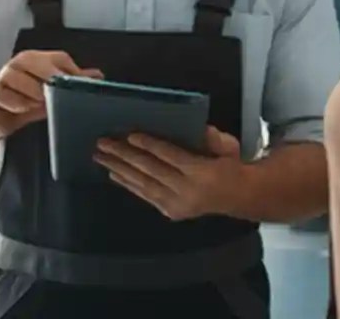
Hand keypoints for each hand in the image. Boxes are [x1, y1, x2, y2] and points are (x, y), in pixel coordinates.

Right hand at [0, 50, 101, 141]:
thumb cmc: (23, 101)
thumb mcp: (50, 93)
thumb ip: (71, 83)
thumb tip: (98, 75)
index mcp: (35, 59)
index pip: (59, 58)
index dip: (72, 71)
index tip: (80, 86)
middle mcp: (18, 64)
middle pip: (39, 65)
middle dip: (51, 80)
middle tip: (57, 94)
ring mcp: (3, 77)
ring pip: (25, 82)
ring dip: (35, 97)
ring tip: (37, 104)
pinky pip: (10, 98)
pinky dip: (19, 106)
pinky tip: (21, 110)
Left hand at [95, 126, 244, 220]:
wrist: (238, 197)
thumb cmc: (229, 165)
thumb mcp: (228, 146)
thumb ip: (212, 137)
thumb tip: (195, 129)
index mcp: (202, 172)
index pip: (171, 156)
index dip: (150, 145)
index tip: (131, 135)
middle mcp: (187, 191)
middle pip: (151, 170)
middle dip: (124, 155)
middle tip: (104, 143)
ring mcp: (177, 204)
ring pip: (143, 184)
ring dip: (119, 169)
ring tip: (101, 157)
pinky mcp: (171, 212)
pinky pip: (145, 196)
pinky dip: (128, 184)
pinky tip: (114, 174)